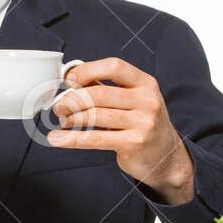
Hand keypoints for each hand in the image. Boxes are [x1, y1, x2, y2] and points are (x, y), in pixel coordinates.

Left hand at [47, 57, 194, 203]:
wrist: (165, 155)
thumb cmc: (141, 122)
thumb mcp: (131, 99)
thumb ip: (104, 88)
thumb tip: (70, 78)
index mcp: (145, 83)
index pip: (114, 67)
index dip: (87, 70)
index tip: (69, 80)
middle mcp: (147, 100)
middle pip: (99, 94)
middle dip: (72, 100)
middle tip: (59, 107)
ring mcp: (144, 123)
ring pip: (95, 115)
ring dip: (71, 118)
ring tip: (63, 121)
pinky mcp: (135, 143)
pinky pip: (95, 139)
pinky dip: (71, 139)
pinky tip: (57, 139)